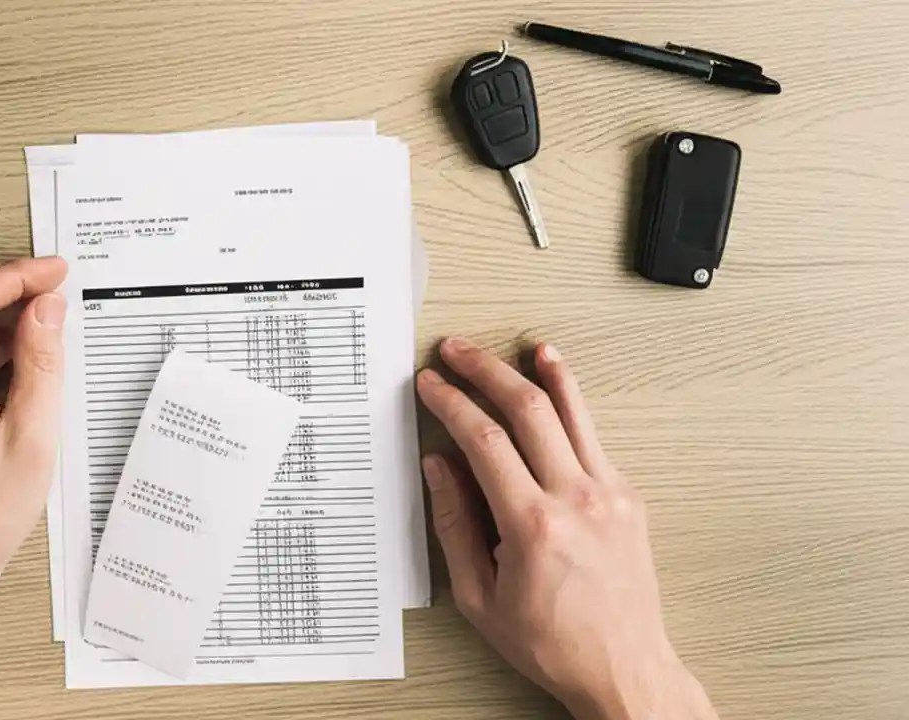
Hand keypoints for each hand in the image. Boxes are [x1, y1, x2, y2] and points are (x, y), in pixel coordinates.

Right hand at [417, 338, 715, 719]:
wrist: (623, 667)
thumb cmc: (550, 642)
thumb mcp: (479, 596)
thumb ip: (455, 524)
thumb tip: (439, 467)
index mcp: (533, 525)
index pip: (483, 439)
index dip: (451, 402)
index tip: (430, 384)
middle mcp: (577, 499)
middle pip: (527, 409)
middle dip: (485, 370)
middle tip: (457, 351)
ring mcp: (610, 494)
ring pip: (572, 412)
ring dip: (540, 373)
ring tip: (519, 347)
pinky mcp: (628, 497)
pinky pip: (594, 437)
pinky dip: (573, 403)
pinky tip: (558, 385)